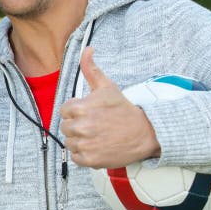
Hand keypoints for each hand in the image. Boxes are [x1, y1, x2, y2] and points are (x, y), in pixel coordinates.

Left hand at [59, 47, 160, 167]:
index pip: (64, 111)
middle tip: (95, 124)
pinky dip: (84, 154)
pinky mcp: (90, 160)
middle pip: (66, 127)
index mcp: (80, 108)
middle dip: (78, 125)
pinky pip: (76, 157)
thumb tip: (87, 49)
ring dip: (80, 140)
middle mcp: (80, 127)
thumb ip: (91, 69)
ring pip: (70, 142)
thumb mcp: (107, 87)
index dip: (76, 111)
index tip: (90, 112)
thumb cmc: (123, 109)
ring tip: (97, 135)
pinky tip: (98, 146)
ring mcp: (85, 144)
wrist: (145, 133)